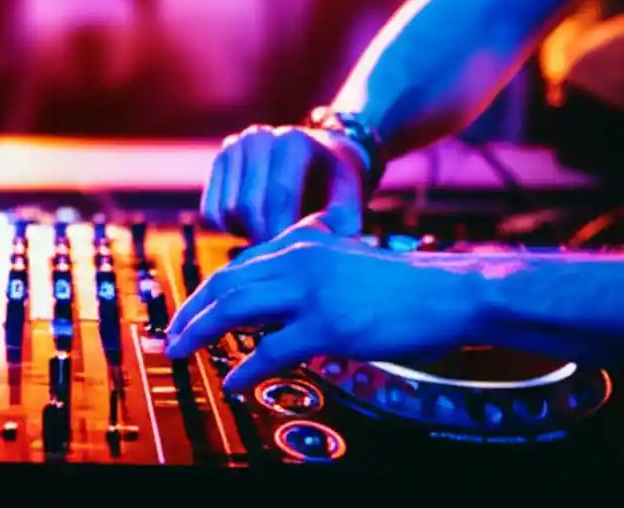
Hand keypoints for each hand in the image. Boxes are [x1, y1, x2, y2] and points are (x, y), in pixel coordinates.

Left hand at [164, 220, 485, 390]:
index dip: (206, 290)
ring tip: (182, 352)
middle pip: (225, 284)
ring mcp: (312, 292)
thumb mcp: (347, 259)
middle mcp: (300, 259)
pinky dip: (245, 367)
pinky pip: (271, 349)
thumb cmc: (404, 283)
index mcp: (303, 242)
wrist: (451, 290)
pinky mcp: (329, 325)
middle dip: (190, 312)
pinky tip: (233, 381)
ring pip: (235, 309)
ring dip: (201, 332)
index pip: (237, 264)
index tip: (188, 310)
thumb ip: (309, 264)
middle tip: (171, 335)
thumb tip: (273, 290)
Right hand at [201, 125, 368, 242]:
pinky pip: (210, 212)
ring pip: (225, 211)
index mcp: (292, 141)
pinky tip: (253, 227)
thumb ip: (342, 221)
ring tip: (271, 237)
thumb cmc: (336, 182)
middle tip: (279, 257)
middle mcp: (258, 138)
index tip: (291, 258)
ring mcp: (234, 147)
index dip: (282, 234)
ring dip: (245, 235)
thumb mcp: (351, 198)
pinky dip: (228, 229)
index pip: (277, 197)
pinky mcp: (218, 162)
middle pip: (247, 206)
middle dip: (262, 239)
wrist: (319, 154)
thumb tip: (317, 241)